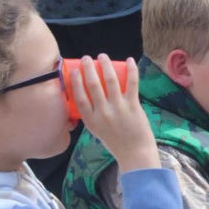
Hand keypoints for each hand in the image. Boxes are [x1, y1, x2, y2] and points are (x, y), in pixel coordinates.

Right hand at [70, 56, 159, 172]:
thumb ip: (92, 116)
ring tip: (103, 56)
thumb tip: (87, 99)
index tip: (73, 70)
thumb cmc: (115, 141)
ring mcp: (118, 108)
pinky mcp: (133, 106)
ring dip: (106, 65)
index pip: (79, 97)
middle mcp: (102, 113)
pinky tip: (130, 60)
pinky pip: (131, 83)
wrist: (135, 152)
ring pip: (110, 80)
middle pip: (92, 85)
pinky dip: (131, 70)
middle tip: (87, 58)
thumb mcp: (97, 130)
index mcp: (91, 120)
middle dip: (88, 68)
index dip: (75, 81)